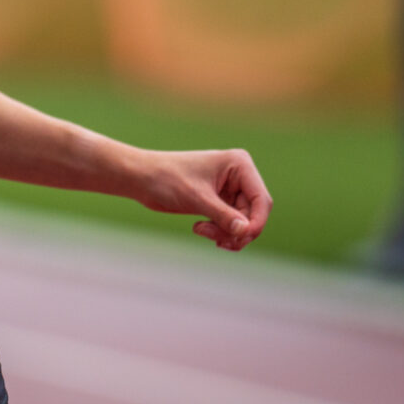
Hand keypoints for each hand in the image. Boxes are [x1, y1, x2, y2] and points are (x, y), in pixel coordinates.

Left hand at [134, 148, 270, 251]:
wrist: (142, 178)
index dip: (256, 223)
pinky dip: (221, 232)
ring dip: (226, 233)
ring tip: (201, 230)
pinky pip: (231, 224)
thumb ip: (223, 216)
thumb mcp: (196, 198)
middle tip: (215, 239)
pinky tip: (201, 229)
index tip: (239, 238)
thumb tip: (246, 231)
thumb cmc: (166, 179)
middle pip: (254, 214)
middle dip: (236, 230)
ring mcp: (230, 189)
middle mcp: (239, 175)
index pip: (261, 200)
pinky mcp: (220, 201)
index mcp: (239, 164)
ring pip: (243, 223)